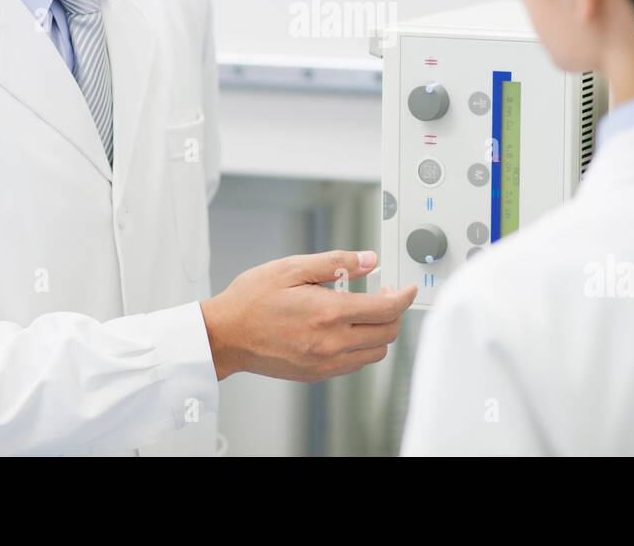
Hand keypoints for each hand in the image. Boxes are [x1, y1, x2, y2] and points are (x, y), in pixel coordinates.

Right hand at [199, 250, 417, 381]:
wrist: (225, 335)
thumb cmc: (252, 300)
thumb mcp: (292, 267)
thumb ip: (336, 262)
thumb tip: (369, 259)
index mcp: (328, 312)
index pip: (386, 309)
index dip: (404, 296)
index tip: (408, 288)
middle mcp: (331, 342)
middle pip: (387, 333)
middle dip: (395, 312)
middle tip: (385, 293)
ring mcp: (325, 362)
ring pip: (375, 353)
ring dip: (380, 331)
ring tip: (366, 311)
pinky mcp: (317, 374)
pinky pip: (355, 364)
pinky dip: (362, 346)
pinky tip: (347, 328)